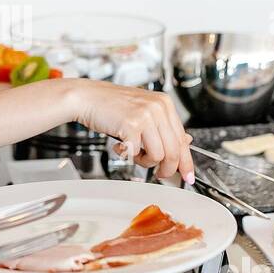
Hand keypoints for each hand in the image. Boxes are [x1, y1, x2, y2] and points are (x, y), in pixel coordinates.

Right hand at [66, 80, 194, 181]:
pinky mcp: (131, 125)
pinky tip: (120, 148)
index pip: (182, 138)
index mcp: (164, 103)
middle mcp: (158, 107)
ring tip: (134, 154)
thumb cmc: (111, 105)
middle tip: (160, 175)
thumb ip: (163, 127)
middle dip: (167, 169)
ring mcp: (145, 115)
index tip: (187, 175)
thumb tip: (186, 142)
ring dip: (145, 162)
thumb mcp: (143, 112)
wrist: (86, 97)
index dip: (186, 162)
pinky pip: (138, 154)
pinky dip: (129, 157)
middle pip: (174, 150)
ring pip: (158, 155)